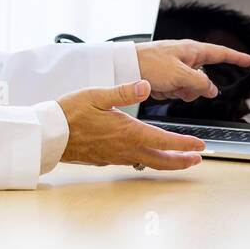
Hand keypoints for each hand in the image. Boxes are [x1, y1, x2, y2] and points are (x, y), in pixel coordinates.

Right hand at [59, 79, 206, 169]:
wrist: (49, 134)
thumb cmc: (70, 113)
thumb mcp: (97, 94)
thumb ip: (124, 91)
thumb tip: (145, 85)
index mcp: (128, 131)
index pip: (164, 141)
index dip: (184, 144)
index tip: (200, 146)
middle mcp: (125, 148)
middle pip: (161, 160)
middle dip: (182, 161)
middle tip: (198, 159)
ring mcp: (116, 156)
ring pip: (148, 163)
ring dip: (167, 163)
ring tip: (180, 161)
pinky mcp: (107, 160)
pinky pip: (133, 162)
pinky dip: (148, 161)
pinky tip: (149, 156)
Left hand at [136, 39, 249, 101]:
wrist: (124, 67)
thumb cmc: (149, 63)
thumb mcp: (180, 75)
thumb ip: (201, 83)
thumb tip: (213, 90)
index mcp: (193, 50)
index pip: (222, 53)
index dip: (237, 58)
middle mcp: (186, 57)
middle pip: (203, 79)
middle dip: (192, 88)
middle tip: (179, 87)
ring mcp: (175, 67)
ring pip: (189, 88)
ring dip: (178, 91)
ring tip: (164, 85)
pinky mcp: (165, 76)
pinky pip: (175, 90)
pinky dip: (167, 92)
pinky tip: (157, 87)